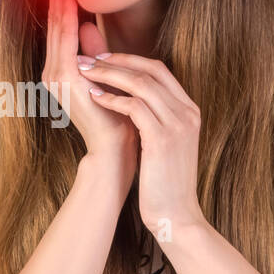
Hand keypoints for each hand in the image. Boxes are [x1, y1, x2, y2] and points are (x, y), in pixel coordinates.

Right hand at [41, 0, 138, 186]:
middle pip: (55, 23)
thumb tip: (90, 26)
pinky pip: (65, 39)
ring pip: (58, 27)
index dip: (60, 0)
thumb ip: (95, 52)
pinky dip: (67, 15)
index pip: (61, 28)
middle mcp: (53, 72)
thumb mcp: (105, 76)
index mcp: (62, 71)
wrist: (115, 147)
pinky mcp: (65, 79)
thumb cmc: (116, 116)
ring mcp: (56, 76)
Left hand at [76, 53, 204, 236]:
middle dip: (116, 60)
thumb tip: (128, 100)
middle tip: (87, 59)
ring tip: (85, 73)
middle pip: (150, 70)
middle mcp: (187, 113)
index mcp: (188, 110)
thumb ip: (154, 118)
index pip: (159, 70)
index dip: (129, 59)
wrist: (177, 215)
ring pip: (142, 84)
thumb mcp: (164, 143)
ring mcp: (177, 125)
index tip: (103, 58)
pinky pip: (135, 107)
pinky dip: (113, 98)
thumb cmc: (164, 183)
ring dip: (109, 75)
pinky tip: (95, 97)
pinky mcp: (162, 140)